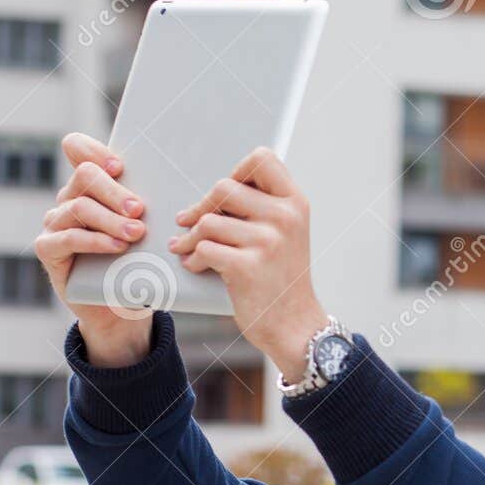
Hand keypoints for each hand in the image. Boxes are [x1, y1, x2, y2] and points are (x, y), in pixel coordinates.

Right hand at [34, 133, 151, 366]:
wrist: (121, 307)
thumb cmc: (138, 261)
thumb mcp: (149, 231)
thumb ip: (151, 206)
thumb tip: (181, 182)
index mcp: (90, 185)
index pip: (77, 148)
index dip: (94, 150)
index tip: (121, 167)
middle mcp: (68, 198)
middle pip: (85, 176)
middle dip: (115, 191)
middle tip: (139, 210)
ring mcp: (55, 223)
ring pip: (79, 207)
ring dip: (110, 219)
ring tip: (136, 233)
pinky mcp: (49, 249)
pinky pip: (67, 238)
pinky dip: (94, 241)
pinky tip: (116, 247)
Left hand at [168, 146, 325, 381]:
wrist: (295, 326)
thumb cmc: (282, 279)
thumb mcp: (287, 234)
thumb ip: (263, 207)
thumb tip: (215, 191)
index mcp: (296, 203)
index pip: (261, 159)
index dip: (237, 172)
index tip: (228, 197)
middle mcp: (285, 217)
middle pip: (224, 188)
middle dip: (201, 207)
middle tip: (190, 222)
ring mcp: (268, 242)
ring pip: (209, 221)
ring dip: (191, 237)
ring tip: (188, 248)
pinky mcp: (247, 267)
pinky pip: (204, 248)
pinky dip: (193, 258)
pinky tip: (196, 266)